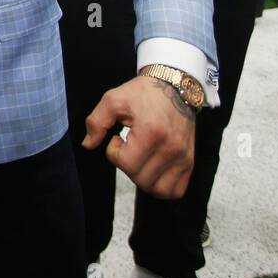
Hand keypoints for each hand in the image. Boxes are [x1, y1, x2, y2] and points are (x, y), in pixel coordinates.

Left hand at [83, 74, 194, 198]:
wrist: (174, 87)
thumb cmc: (142, 93)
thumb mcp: (113, 99)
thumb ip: (96, 122)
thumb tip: (88, 145)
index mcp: (152, 132)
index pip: (127, 164)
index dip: (114, 153)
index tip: (117, 138)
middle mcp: (171, 148)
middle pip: (141, 179)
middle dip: (126, 165)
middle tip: (128, 147)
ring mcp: (183, 157)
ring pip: (157, 189)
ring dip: (142, 178)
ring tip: (139, 158)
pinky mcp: (189, 161)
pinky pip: (176, 190)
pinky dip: (161, 186)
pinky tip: (151, 169)